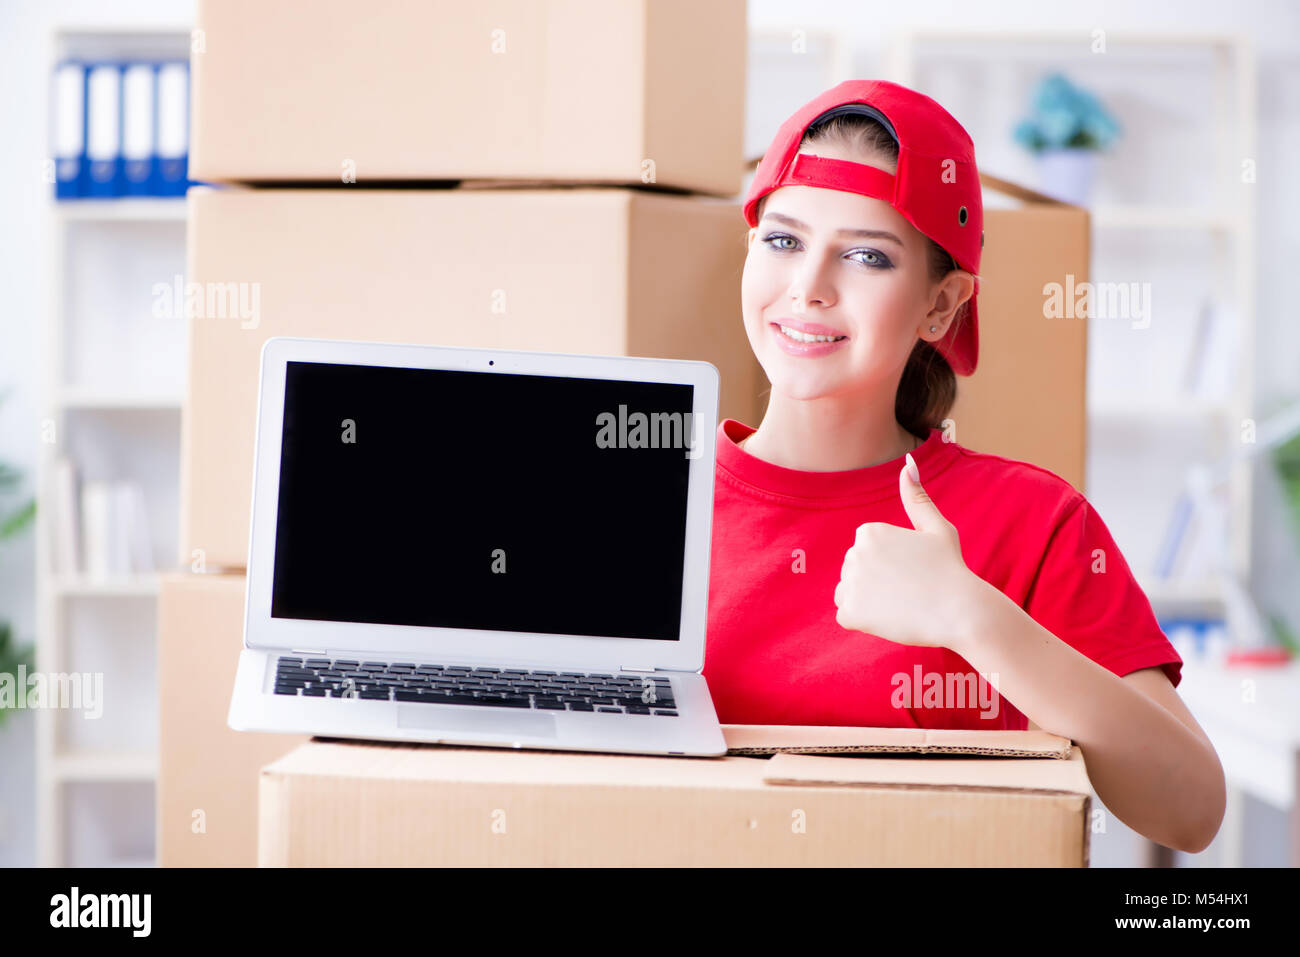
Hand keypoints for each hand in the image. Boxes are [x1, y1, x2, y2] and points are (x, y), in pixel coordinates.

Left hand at [833, 453, 987, 649]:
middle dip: (876, 581)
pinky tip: (889, 617)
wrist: (960, 612)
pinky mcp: (850, 612)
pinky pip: (847, 615)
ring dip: (868, 601)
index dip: (888, 563)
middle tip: (909, 588)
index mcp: (869, 532)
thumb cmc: (951, 569)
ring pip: (849, 592)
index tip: (910, 569)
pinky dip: (864, 620)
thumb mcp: (936, 528)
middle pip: (855, 570)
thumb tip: (907, 463)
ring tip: (900, 602)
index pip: (865, 550)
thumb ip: (916, 498)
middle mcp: (854, 554)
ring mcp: (850, 583)